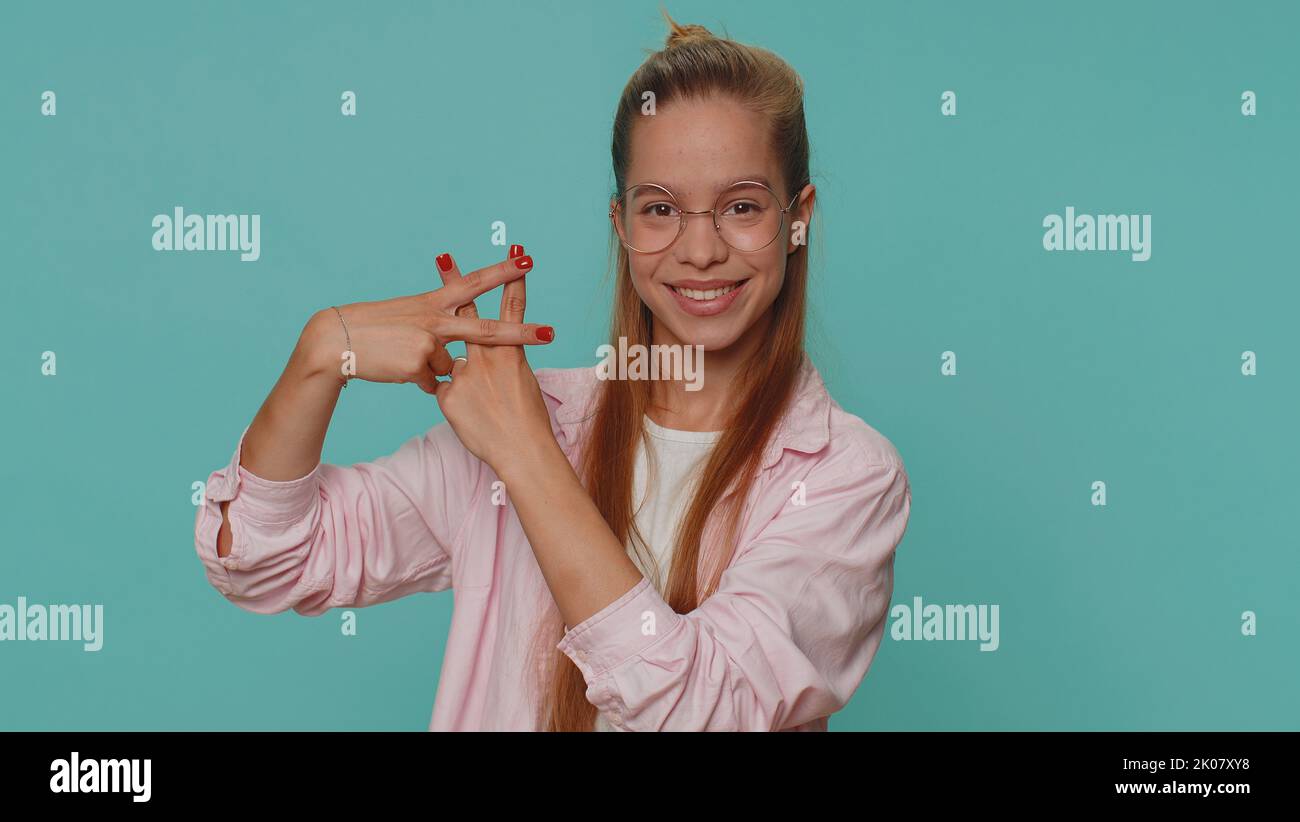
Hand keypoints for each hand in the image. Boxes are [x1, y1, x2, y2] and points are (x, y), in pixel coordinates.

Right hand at [298, 252, 552, 393]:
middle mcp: (435, 318)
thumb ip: (433, 332)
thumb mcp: (406, 321)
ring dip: (429, 368)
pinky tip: (396, 368)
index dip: (502, 272)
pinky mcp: (419, 363)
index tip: (528, 261)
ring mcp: (429, 341)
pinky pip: (430, 382)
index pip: (474, 284)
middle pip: (486, 329)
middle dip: (521, 332)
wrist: (337, 340)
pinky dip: (416, 380)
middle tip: (551, 333)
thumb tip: (446, 356)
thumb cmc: (371, 331)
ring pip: (448, 364)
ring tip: (401, 356)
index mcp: (432, 302)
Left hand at [433, 244, 561, 472]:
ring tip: (431, 341)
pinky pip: (445, 394)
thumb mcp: (521, 386)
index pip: (511, 310)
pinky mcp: (448, 396)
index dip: (513, 280)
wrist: (521, 451)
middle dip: (456, 283)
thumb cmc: (530, 423)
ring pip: (449, 361)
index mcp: (509, 353)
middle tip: (444, 257)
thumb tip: (484, 361)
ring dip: (440, 353)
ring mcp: (464, 375)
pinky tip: (470, 419)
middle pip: (468, 314)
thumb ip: (500, 367)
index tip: (515, 255)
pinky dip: (455, 405)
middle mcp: (485, 358)